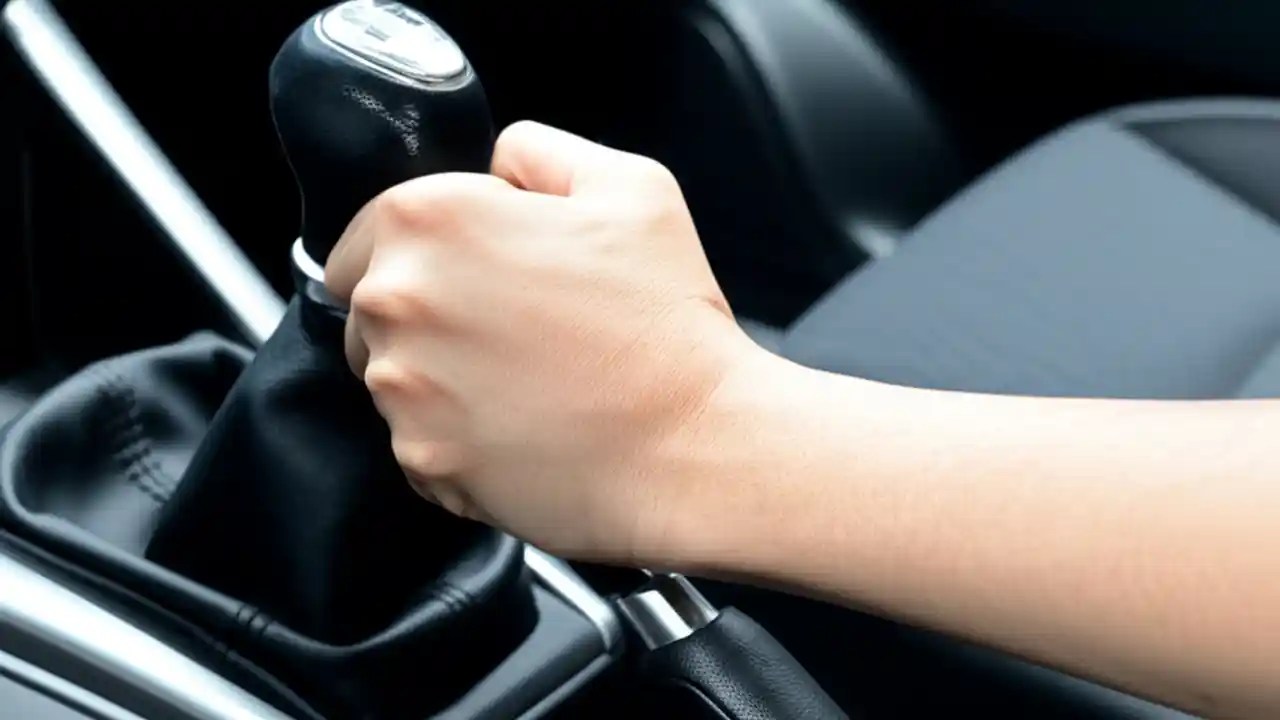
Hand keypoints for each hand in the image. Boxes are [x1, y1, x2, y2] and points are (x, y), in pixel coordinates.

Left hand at [325, 121, 760, 563]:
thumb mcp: (629, 186)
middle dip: (428, 315)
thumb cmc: (664, 320)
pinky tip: (525, 429)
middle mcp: (395, 300)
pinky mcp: (420, 460)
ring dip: (441, 380)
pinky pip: (418, 443)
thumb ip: (538, 154)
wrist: (692, 445)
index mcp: (430, 219)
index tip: (483, 277)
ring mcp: (401, 387)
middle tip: (516, 332)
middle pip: (371, 307)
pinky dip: (457, 440)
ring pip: (393, 378)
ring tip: (529, 383)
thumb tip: (496, 166)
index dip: (429, 252)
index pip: (369, 230)